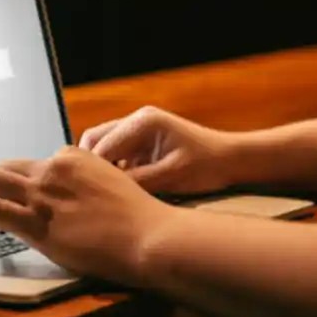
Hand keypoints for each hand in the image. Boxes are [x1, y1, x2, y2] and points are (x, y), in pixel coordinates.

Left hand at [0, 146, 174, 284]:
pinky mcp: (36, 222)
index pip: (34, 163)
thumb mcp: (114, 184)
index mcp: (76, 157)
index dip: (22, 184)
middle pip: (4, 165)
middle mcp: (55, 169)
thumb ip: (87, 184)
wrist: (149, 236)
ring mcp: (44, 194)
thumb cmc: (139, 219)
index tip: (20, 200)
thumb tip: (71, 199)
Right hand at [78, 106, 241, 194]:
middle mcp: (137, 120)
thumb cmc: (206, 166)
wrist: (231, 159)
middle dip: (89, 168)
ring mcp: (139, 130)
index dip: (91, 173)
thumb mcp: (171, 177)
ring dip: (100, 169)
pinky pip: (117, 155)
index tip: (86, 197)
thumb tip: (105, 194)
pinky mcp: (143, 142)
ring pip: (103, 147)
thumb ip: (137, 182)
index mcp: (143, 122)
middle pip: (95, 141)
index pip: (101, 146)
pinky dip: (113, 171)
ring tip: (100, 196)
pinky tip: (117, 192)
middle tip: (89, 196)